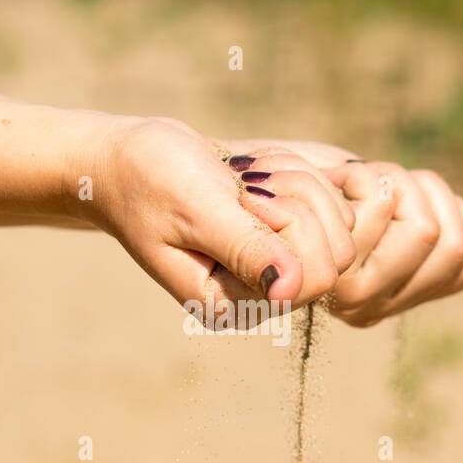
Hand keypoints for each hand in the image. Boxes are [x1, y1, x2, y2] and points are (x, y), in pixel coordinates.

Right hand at [74, 117, 356, 313]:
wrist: (124, 159)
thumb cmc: (149, 180)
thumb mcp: (196, 209)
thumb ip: (244, 249)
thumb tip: (289, 287)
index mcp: (232, 303)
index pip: (314, 276)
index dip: (290, 225)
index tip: (243, 198)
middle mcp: (259, 294)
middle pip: (337, 250)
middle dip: (297, 199)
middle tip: (243, 184)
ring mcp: (274, 266)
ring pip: (338, 221)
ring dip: (295, 181)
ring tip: (241, 177)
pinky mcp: (282, 237)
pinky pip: (329, 201)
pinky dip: (295, 171)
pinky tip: (251, 172)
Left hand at [324, 161, 462, 325]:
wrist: (245, 194)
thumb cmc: (321, 199)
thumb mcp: (379, 218)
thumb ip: (436, 242)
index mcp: (392, 300)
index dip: (459, 213)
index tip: (418, 194)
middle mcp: (373, 308)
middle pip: (453, 244)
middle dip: (430, 191)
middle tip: (390, 178)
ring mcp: (354, 294)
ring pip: (425, 226)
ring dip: (399, 180)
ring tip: (363, 178)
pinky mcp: (333, 265)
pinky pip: (383, 204)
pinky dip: (366, 176)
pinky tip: (338, 179)